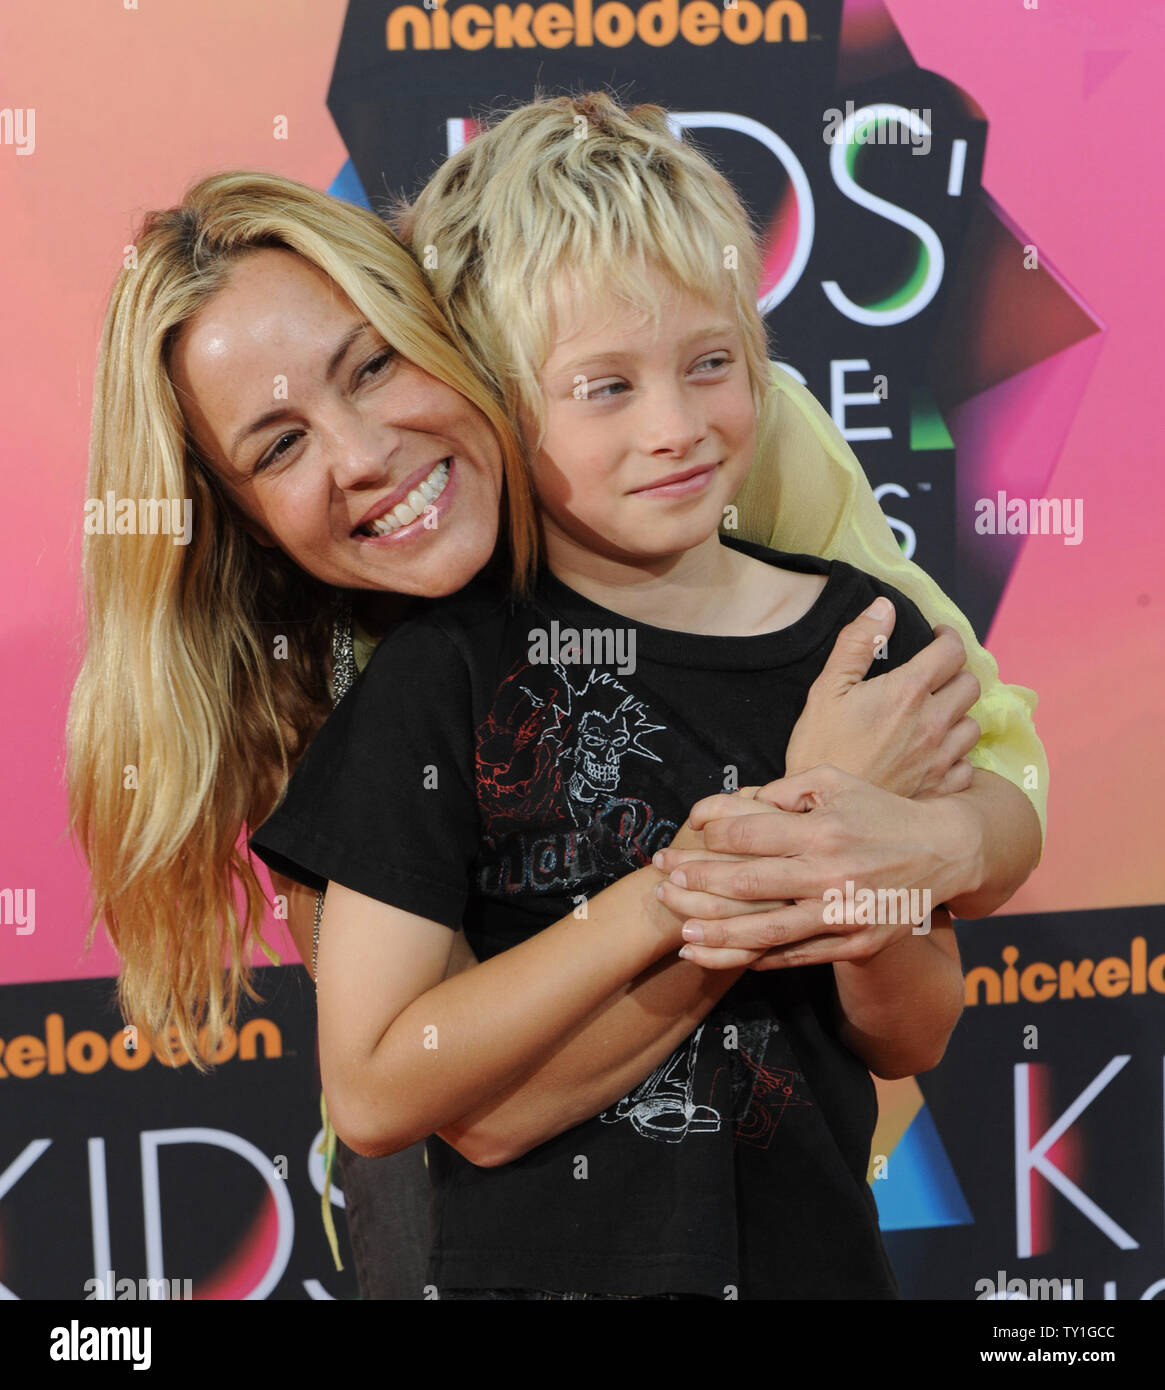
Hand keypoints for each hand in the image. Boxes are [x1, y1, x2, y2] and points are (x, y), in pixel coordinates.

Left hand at [653, 766, 977, 969]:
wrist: (943, 852)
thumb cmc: (879, 811)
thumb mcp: (838, 781)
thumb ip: (786, 789)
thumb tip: (732, 804)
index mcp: (824, 829)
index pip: (751, 835)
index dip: (711, 838)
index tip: (683, 839)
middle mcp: (832, 874)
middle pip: (748, 885)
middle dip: (697, 886)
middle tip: (663, 884)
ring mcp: (844, 915)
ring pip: (766, 933)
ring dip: (716, 936)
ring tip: (681, 938)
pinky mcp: (856, 944)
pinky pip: (796, 957)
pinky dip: (756, 960)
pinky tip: (724, 957)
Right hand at [784, 599, 980, 797]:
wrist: (826, 812)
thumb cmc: (820, 749)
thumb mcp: (827, 689)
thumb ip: (858, 643)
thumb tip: (883, 607)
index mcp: (907, 692)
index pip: (952, 651)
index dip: (948, 638)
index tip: (937, 638)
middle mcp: (934, 723)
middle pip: (971, 684)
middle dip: (955, 674)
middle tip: (934, 676)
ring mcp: (941, 758)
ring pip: (973, 724)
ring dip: (958, 714)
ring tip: (935, 715)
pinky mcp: (941, 788)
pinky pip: (967, 764)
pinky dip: (956, 754)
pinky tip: (935, 753)